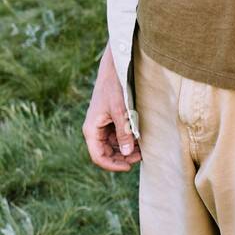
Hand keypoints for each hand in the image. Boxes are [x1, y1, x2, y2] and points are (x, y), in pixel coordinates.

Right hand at [82, 43, 141, 171]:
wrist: (115, 68)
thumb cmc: (115, 87)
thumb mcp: (120, 111)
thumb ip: (123, 132)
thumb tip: (125, 154)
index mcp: (91, 129)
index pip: (98, 157)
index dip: (113, 165)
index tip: (129, 166)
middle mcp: (95, 130)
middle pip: (106, 153)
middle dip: (122, 157)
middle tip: (141, 156)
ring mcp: (102, 125)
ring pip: (113, 145)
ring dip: (126, 149)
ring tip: (143, 148)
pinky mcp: (110, 120)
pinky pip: (118, 136)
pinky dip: (128, 139)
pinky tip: (140, 138)